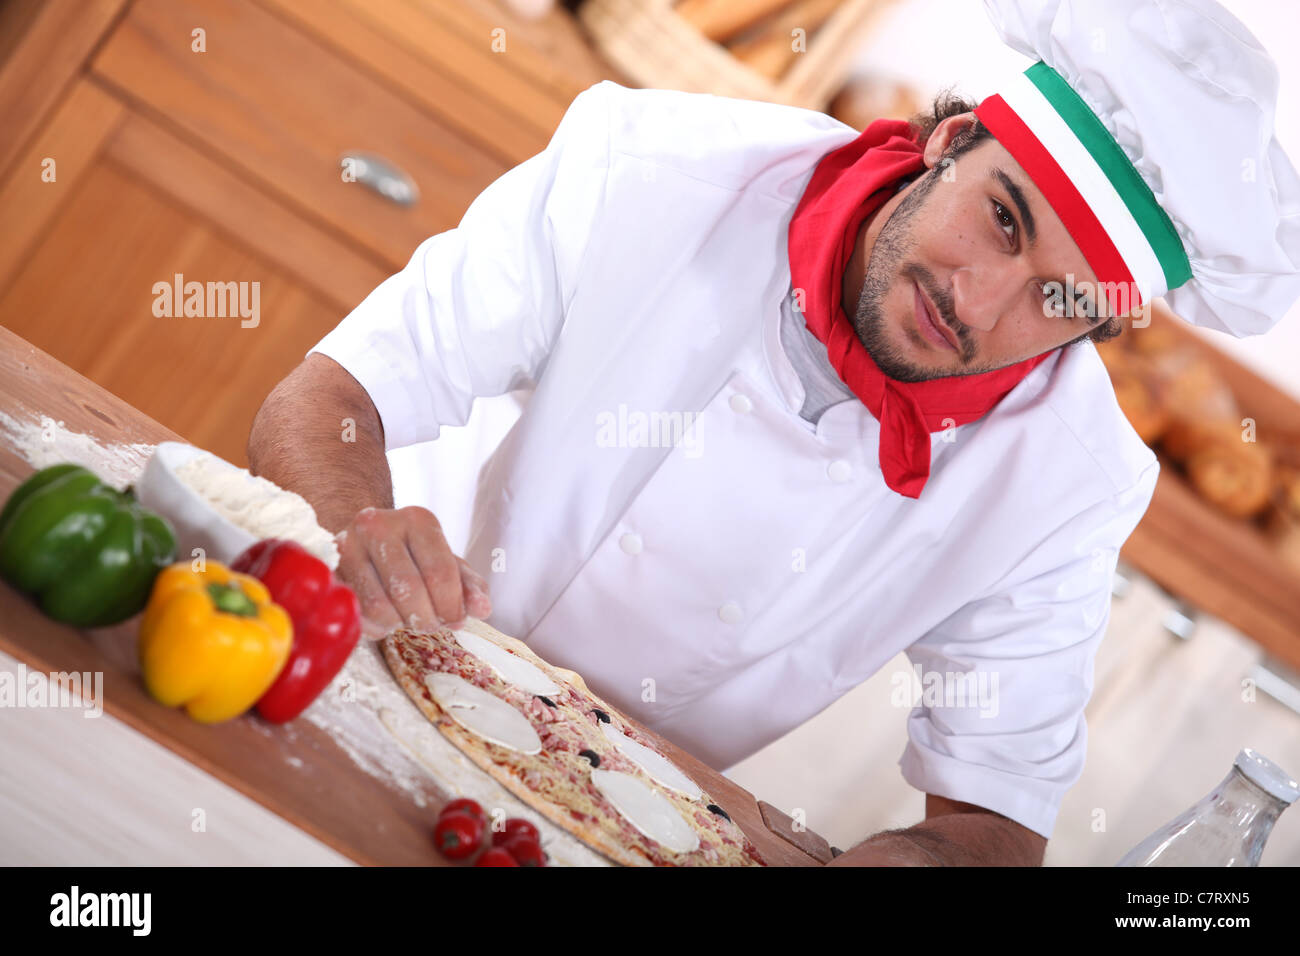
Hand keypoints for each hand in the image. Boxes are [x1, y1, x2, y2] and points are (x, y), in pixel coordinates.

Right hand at [335, 506, 491, 638]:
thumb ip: (469, 586)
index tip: (455, 620)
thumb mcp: (446, 564)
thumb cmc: (412, 556)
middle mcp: (379, 524)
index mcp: (417, 520)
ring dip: (399, 624)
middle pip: (409, 590)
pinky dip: (375, 627)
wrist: (364, 541)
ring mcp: (347, 545)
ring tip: (406, 619)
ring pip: (380, 606)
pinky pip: (356, 613)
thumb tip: (482, 609)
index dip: (452, 606)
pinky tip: (384, 619)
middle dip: (426, 619)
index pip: (441, 572)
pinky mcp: (328, 570)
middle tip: (429, 624)